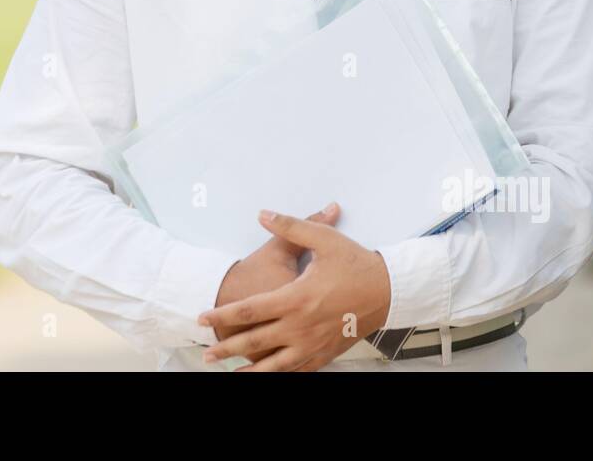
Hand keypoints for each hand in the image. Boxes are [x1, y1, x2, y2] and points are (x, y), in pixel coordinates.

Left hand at [199, 208, 391, 371]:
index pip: (250, 310)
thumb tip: (263, 214)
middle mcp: (302, 326)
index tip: (204, 316)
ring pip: (275, 365)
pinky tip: (269, 377)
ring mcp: (314, 344)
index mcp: (296, 298)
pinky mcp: (326, 353)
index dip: (223, 314)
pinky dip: (279, 376)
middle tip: (206, 353)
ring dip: (249, 371)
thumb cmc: (355, 265)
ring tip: (229, 373)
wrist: (388, 291)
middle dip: (227, 348)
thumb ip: (290, 227)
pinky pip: (298, 370)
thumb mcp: (323, 241)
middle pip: (256, 342)